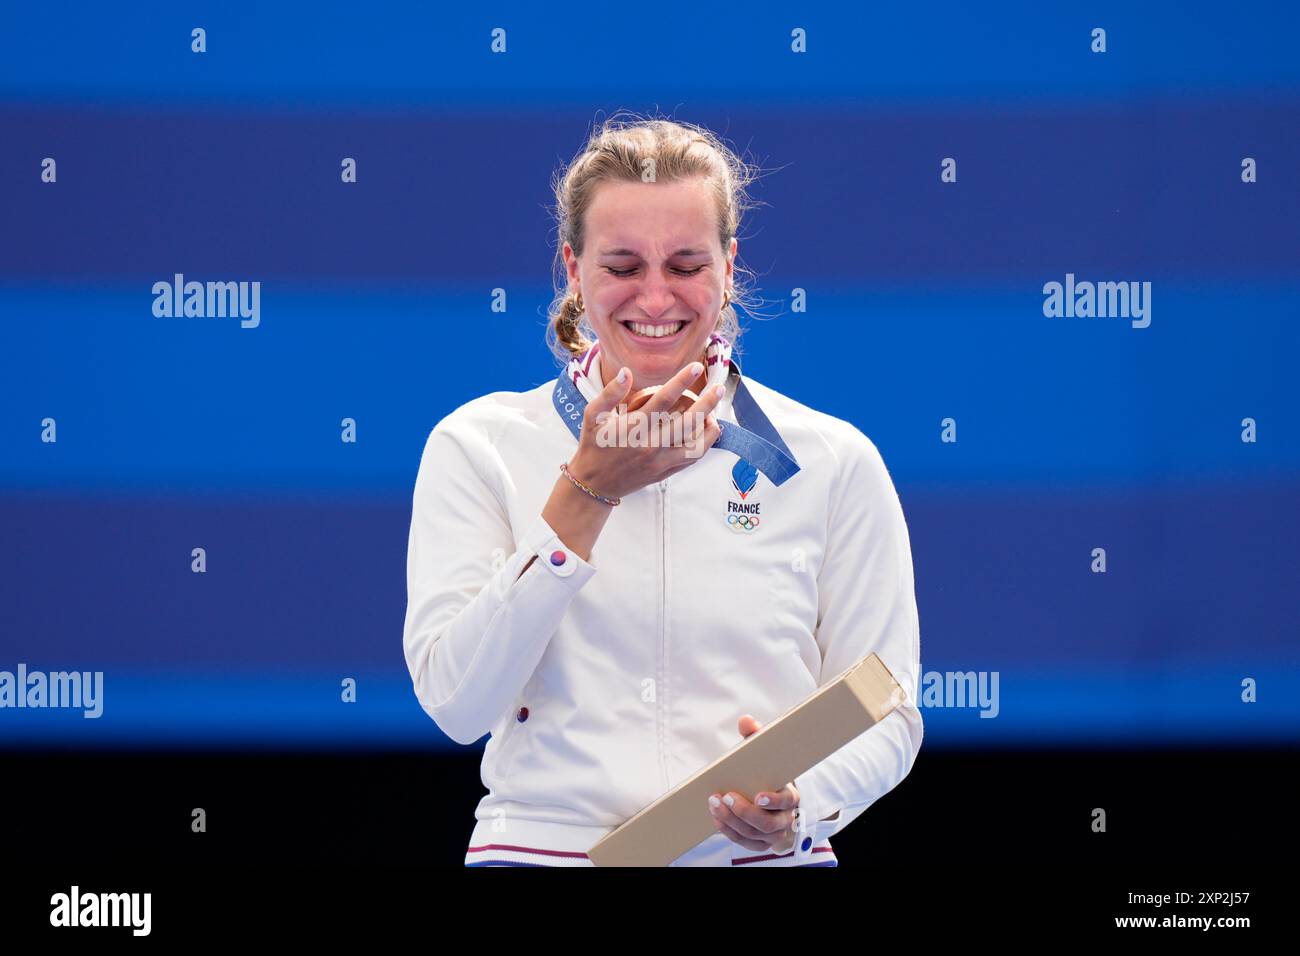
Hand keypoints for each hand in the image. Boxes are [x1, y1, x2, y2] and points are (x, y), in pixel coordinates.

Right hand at [567, 360, 723, 499]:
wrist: (594, 484)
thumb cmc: (593, 445)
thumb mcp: (593, 415)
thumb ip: (610, 392)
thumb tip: (627, 371)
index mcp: (632, 428)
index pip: (663, 399)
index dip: (682, 381)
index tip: (696, 367)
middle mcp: (649, 445)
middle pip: (687, 422)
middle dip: (707, 403)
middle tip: (719, 389)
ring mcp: (659, 462)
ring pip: (695, 445)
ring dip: (710, 428)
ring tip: (714, 413)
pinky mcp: (664, 473)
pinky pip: (691, 459)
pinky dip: (703, 445)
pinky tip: (706, 433)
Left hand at [707, 714, 799, 853]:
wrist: (769, 797)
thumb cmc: (766, 773)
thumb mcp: (763, 754)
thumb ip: (756, 737)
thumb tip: (746, 720)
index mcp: (791, 796)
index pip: (787, 801)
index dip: (774, 800)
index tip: (758, 796)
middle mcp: (785, 818)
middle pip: (768, 824)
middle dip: (745, 812)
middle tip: (725, 796)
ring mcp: (773, 834)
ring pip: (754, 834)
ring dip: (731, 820)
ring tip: (714, 803)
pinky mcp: (760, 843)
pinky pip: (744, 842)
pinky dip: (728, 831)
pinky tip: (716, 817)